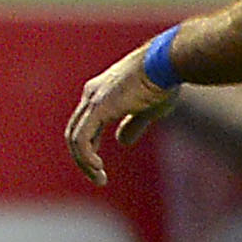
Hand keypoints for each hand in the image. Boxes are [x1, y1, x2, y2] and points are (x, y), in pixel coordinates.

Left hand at [63, 42, 177, 182]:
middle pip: (75, 133)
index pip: (84, 125)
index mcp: (100, 94)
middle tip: (99, 178)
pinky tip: (98, 167)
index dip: (89, 148)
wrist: (166, 63)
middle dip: (83, 159)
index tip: (99, 167)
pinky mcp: (98, 107)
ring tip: (100, 178)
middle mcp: (91, 95)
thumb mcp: (147, 110)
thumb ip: (132, 125)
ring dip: (84, 162)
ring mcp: (92, 100)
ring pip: (75, 138)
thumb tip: (122, 143)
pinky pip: (81, 138)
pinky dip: (86, 156)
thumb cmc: (163, 82)